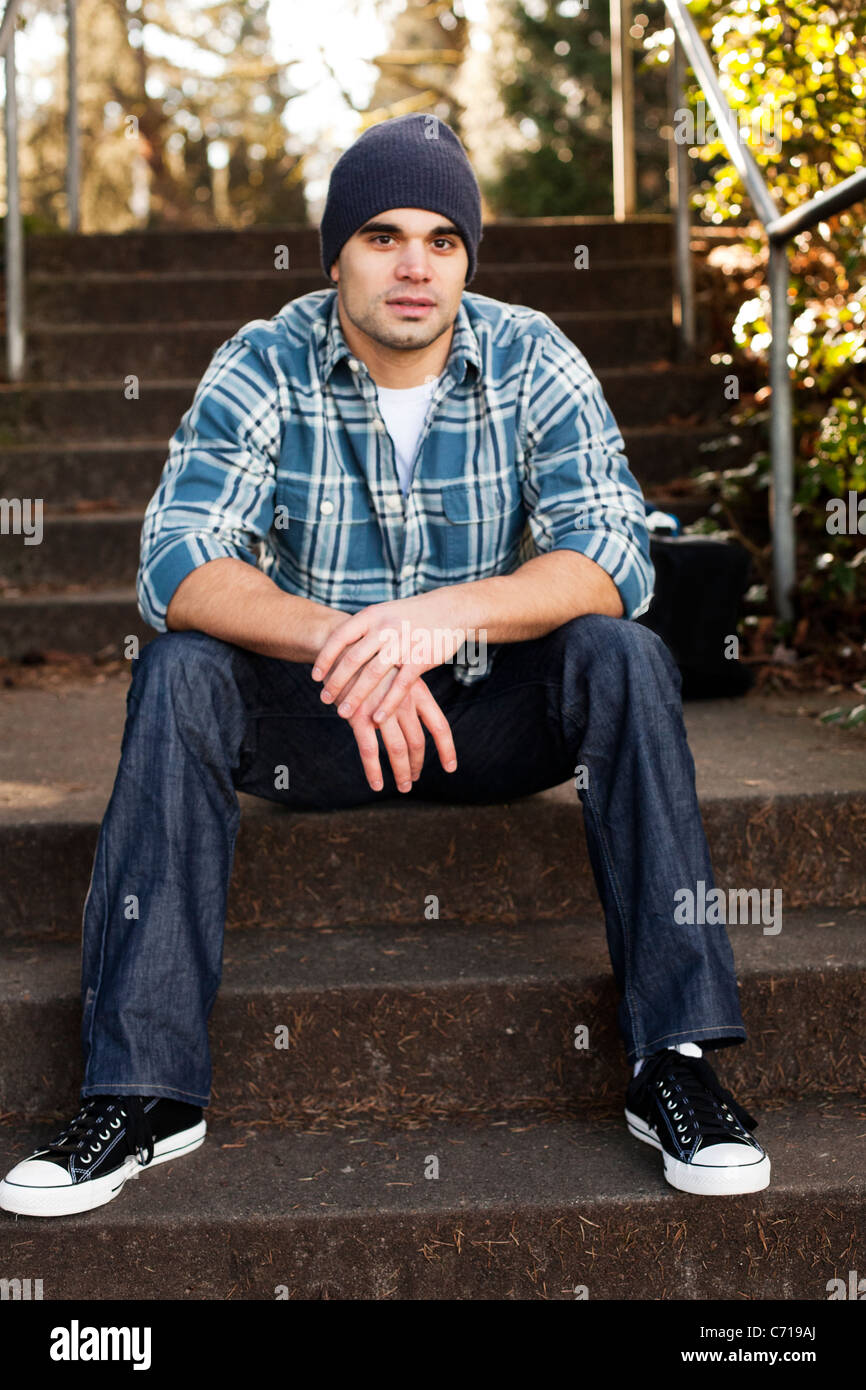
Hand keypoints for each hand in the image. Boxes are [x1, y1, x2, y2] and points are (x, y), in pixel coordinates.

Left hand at [311, 590, 461, 725]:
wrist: (450, 609)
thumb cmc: (412, 615)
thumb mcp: (384, 613)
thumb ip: (364, 629)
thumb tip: (337, 646)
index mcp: (372, 615)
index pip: (340, 637)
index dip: (325, 658)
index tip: (315, 677)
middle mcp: (385, 628)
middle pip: (353, 659)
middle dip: (336, 682)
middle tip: (324, 699)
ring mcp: (403, 643)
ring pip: (373, 675)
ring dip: (356, 696)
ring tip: (343, 713)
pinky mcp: (421, 659)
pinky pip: (400, 685)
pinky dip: (387, 703)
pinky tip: (376, 718)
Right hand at [346, 667, 457, 792]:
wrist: (341, 646)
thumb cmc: (370, 661)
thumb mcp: (397, 670)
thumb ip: (408, 692)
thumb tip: (417, 715)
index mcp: (416, 691)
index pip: (439, 725)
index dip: (447, 749)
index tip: (450, 767)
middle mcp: (402, 702)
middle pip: (417, 742)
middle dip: (417, 765)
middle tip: (413, 779)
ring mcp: (381, 709)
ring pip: (397, 750)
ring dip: (401, 772)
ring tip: (402, 787)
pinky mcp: (358, 716)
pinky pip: (369, 751)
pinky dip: (374, 771)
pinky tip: (376, 785)